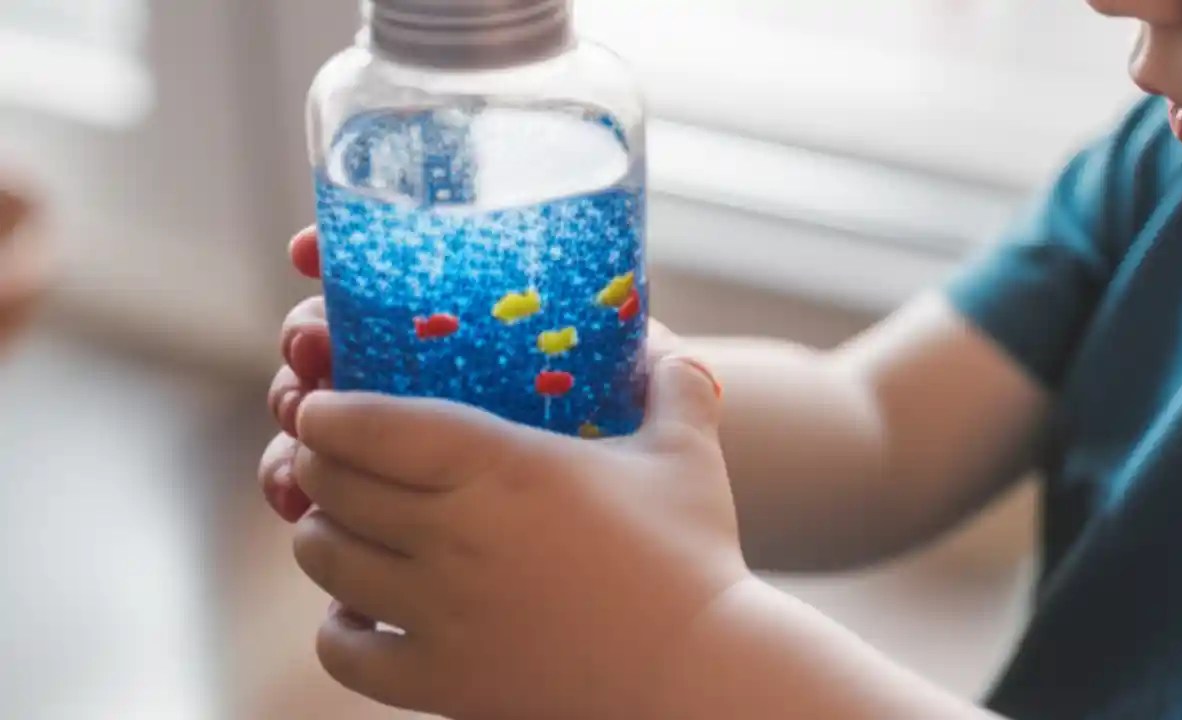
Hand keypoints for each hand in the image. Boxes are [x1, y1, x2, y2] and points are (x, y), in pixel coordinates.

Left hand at [259, 228, 744, 718]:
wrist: (698, 673)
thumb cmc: (694, 553)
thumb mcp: (687, 452)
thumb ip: (674, 383)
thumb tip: (671, 345)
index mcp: (503, 467)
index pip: (372, 427)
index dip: (328, 413)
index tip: (320, 407)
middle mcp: (456, 535)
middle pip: (335, 488)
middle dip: (317, 464)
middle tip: (326, 456)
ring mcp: (442, 614)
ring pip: (328, 561)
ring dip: (321, 534)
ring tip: (336, 524)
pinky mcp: (443, 681)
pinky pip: (344, 653)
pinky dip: (338, 626)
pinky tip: (360, 609)